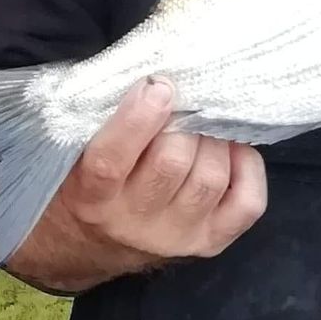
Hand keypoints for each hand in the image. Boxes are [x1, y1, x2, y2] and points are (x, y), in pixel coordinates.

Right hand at [0, 78, 265, 286]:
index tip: (155, 85)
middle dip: (182, 121)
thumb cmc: (81, 180)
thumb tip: (147, 75)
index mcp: (91, 196)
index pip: (112, 160)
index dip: (138, 118)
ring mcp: (176, 237)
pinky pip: (247, 202)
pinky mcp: (209, 242)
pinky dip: (245, 166)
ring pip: (211, 177)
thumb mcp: (73, 151)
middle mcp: (133, 222)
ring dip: (212, 140)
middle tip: (181, 103)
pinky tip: (230, 150)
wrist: (87, 244)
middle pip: (173, 162)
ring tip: (201, 124)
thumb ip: (99, 117)